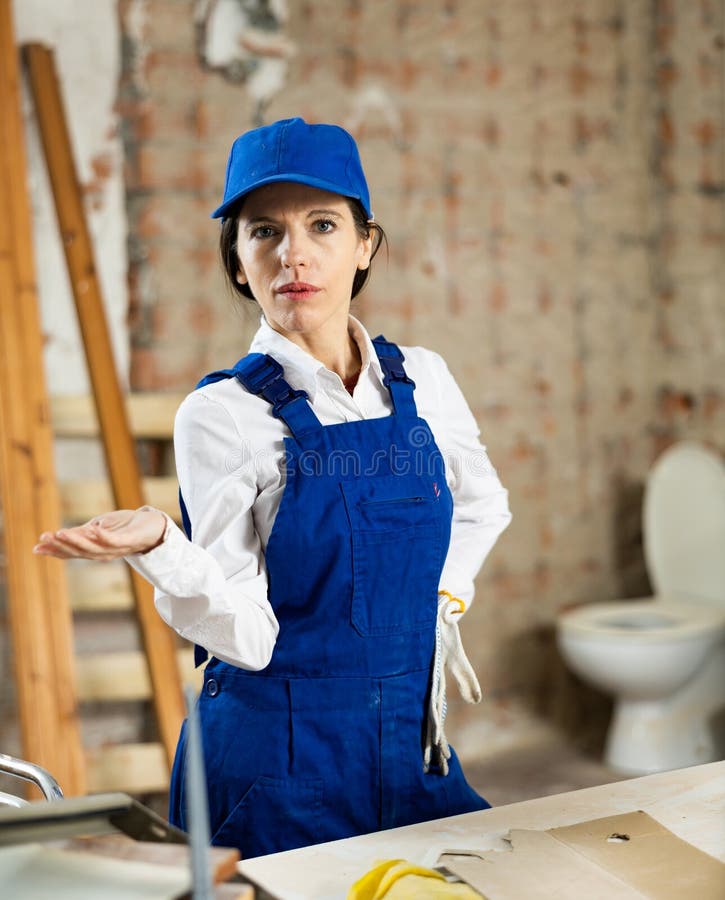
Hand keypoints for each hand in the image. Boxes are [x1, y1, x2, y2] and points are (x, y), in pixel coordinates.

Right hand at [33, 507, 166, 560]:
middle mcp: (105, 553)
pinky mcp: (129, 540)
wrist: (154, 526)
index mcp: (96, 550)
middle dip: (60, 545)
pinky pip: (113, 540)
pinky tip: (92, 529)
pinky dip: (102, 537)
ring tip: (59, 533)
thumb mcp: (101, 526)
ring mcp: (118, 548)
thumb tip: (61, 534)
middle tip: (43, 538)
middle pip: (79, 552)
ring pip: (93, 548)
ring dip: (76, 541)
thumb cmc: (126, 526)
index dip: (55, 550)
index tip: (36, 547)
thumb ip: (84, 532)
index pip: (72, 552)